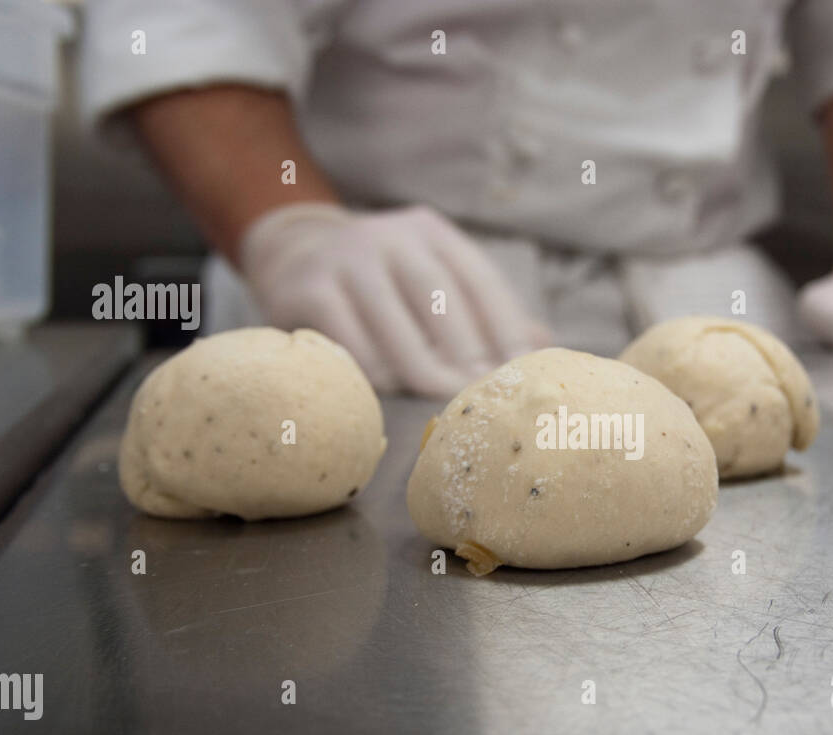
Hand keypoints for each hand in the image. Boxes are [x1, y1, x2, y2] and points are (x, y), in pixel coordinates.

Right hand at [239, 203, 550, 395]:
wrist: (290, 252)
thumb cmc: (381, 280)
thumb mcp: (428, 276)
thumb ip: (480, 308)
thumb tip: (542, 345)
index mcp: (431, 233)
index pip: (480, 281)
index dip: (506, 329)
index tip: (523, 371)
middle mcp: (391, 238)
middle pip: (441, 303)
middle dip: (467, 355)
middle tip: (483, 397)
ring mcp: (347, 260)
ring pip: (397, 327)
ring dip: (424, 372)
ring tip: (445, 402)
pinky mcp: (309, 288)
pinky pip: (352, 343)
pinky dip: (376, 373)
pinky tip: (392, 393)